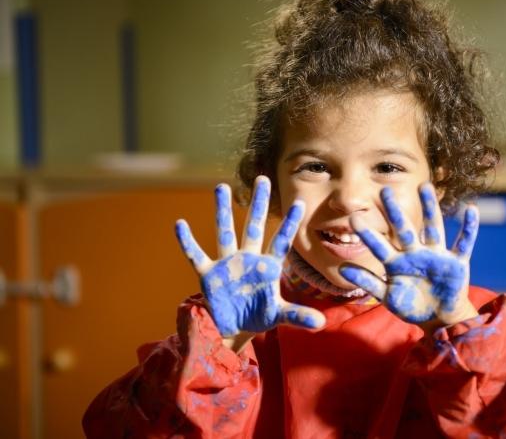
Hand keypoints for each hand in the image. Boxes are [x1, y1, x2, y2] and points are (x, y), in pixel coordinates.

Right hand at [175, 176, 325, 338]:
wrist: (231, 331)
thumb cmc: (257, 317)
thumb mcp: (279, 316)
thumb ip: (298, 316)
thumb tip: (320, 323)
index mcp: (267, 267)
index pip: (281, 241)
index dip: (290, 223)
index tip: (299, 202)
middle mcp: (248, 259)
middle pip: (254, 227)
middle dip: (258, 204)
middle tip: (262, 179)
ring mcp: (227, 264)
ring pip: (225, 232)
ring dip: (223, 210)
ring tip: (221, 186)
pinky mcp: (208, 275)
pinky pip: (196, 256)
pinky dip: (188, 242)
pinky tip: (180, 224)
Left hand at [339, 183, 478, 328]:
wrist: (438, 319)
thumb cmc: (411, 305)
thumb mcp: (387, 296)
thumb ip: (367, 282)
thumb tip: (342, 268)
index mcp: (397, 262)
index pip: (380, 245)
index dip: (368, 234)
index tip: (354, 219)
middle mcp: (415, 253)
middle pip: (404, 229)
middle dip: (394, 211)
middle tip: (384, 190)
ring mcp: (436, 256)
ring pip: (433, 228)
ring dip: (430, 208)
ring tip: (425, 186)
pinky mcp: (457, 263)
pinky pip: (464, 243)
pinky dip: (469, 228)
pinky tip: (470, 209)